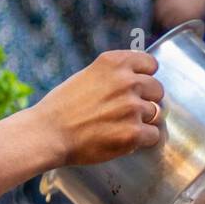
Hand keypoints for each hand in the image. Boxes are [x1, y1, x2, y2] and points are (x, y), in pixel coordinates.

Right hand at [32, 49, 163, 166]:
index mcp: (114, 63)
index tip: (136, 87)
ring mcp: (132, 107)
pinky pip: (153, 135)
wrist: (47, 134)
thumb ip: (113, 75)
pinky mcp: (133, 133)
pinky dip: (141, 140)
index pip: (150, 63)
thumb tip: (139, 79)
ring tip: (117, 127)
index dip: (145, 76)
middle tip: (125, 111)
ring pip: (156, 114)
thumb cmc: (61, 107)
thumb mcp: (86, 76)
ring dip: (141, 122)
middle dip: (146, 100)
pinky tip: (122, 139)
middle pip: (157, 89)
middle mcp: (126, 81)